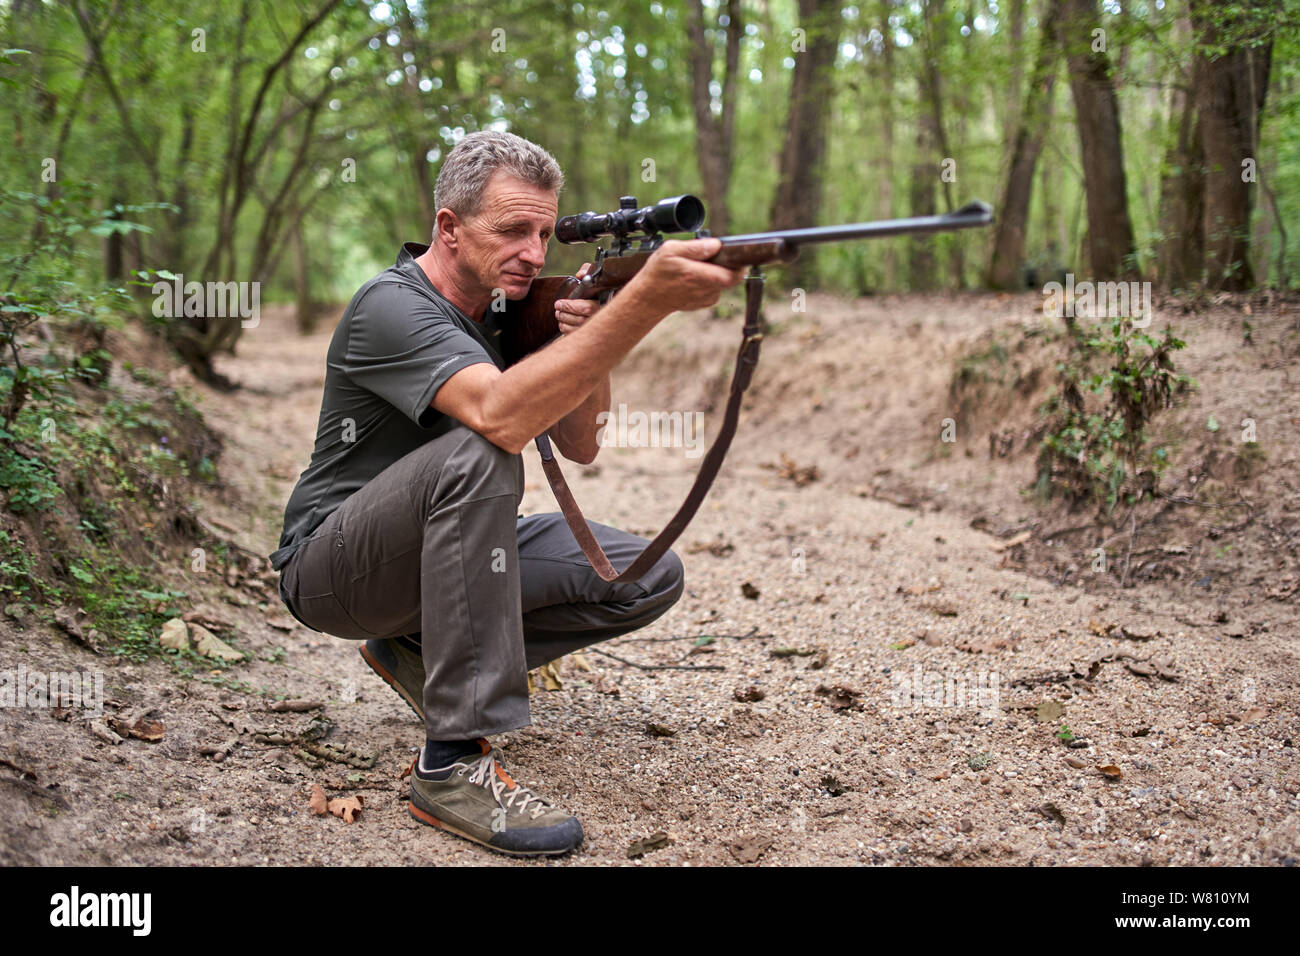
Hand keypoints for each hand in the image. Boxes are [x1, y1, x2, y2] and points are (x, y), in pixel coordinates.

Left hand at [554, 262, 600, 334]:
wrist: (614, 307)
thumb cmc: (601, 291)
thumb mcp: (596, 277)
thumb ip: (587, 272)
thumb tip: (579, 275)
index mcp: (603, 304)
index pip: (585, 309)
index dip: (569, 307)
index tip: (558, 303)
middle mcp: (601, 319)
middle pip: (578, 320)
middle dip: (564, 315)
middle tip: (557, 310)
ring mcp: (597, 330)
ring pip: (575, 330)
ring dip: (563, 323)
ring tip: (560, 316)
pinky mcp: (592, 337)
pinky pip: (575, 336)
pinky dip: (567, 331)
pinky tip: (565, 324)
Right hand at [623, 238, 746, 316]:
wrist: (648, 298)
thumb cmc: (657, 274)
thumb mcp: (671, 251)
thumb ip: (695, 247)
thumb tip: (716, 244)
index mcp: (701, 276)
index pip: (734, 275)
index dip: (740, 265)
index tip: (736, 256)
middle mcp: (706, 290)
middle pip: (730, 277)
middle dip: (725, 265)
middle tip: (711, 257)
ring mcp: (706, 298)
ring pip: (721, 282)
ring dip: (714, 273)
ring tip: (696, 268)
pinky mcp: (703, 303)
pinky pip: (713, 289)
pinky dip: (708, 282)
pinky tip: (693, 278)